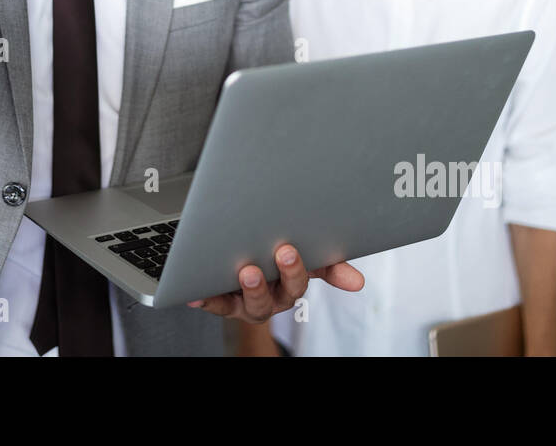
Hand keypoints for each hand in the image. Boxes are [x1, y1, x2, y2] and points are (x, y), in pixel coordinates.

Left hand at [188, 243, 363, 322]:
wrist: (237, 257)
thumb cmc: (273, 258)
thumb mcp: (302, 257)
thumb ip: (328, 264)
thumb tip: (358, 282)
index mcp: (291, 285)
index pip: (302, 282)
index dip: (299, 270)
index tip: (291, 251)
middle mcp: (271, 299)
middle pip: (281, 295)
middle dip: (283, 274)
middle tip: (282, 252)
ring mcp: (246, 302)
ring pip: (252, 303)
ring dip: (252, 288)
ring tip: (247, 270)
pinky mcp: (222, 303)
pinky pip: (215, 304)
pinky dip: (205, 299)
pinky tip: (197, 293)